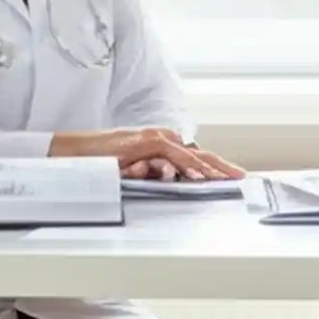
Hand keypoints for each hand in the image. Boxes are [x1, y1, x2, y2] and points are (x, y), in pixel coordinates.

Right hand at [49, 128, 244, 180]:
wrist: (77, 153)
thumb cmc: (103, 163)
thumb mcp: (135, 171)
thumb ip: (155, 173)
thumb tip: (173, 180)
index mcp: (163, 144)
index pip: (195, 155)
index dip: (216, 166)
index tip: (233, 178)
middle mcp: (162, 138)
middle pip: (199, 152)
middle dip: (222, 166)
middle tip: (241, 177)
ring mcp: (154, 139)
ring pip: (189, 154)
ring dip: (209, 168)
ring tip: (225, 179)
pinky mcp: (144, 143)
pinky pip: (171, 155)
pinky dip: (186, 164)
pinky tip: (198, 175)